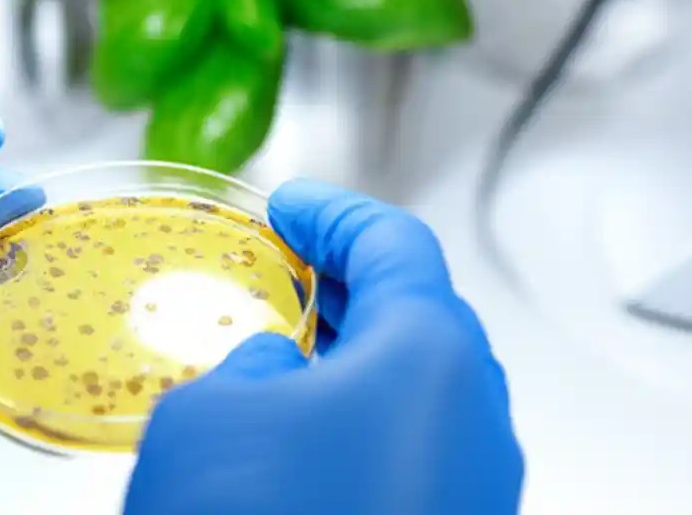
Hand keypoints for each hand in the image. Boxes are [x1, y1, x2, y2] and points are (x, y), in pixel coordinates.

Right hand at [125, 181, 523, 514]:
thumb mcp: (215, 413)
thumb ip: (254, 362)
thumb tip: (282, 368)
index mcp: (432, 354)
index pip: (394, 244)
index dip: (332, 212)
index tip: (291, 204)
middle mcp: (476, 417)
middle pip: (418, 316)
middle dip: (346, 286)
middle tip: (287, 266)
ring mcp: (477, 487)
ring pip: (417, 390)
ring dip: (352, 360)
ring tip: (284, 352)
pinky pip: (412, 452)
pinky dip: (360, 424)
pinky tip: (300, 440)